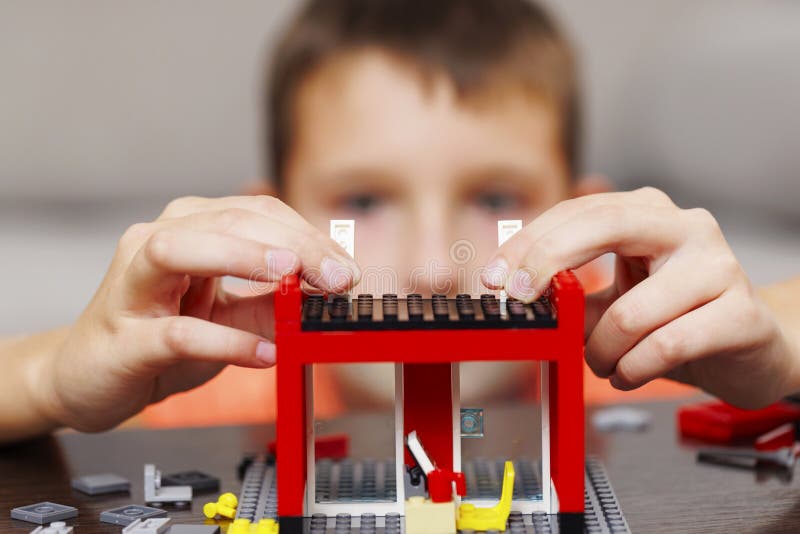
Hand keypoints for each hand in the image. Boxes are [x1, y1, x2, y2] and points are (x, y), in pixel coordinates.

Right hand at [35, 196, 358, 430]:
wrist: (88, 379)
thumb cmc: (160, 339)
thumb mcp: (231, 319)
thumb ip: (275, 305)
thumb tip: (330, 295)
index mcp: (189, 229)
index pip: (257, 214)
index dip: (308, 236)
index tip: (348, 269)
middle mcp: (156, 243)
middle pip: (230, 222)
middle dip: (293, 245)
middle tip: (338, 277)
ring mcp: (133, 285)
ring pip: (181, 250)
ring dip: (244, 258)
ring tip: (290, 277)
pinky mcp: (125, 335)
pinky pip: (176, 332)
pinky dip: (224, 342)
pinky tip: (264, 354)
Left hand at [482, 187, 795, 407]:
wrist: (750, 350)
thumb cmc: (677, 320)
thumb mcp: (616, 303)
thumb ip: (573, 299)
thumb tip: (523, 301)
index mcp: (649, 215)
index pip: (577, 212)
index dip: (530, 244)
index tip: (494, 279)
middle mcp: (685, 228)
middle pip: (603, 225)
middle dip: (547, 262)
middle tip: (520, 302)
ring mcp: (718, 266)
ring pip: (629, 312)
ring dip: (600, 353)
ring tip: (606, 364)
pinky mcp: (741, 314)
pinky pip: (665, 346)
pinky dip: (634, 370)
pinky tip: (632, 374)